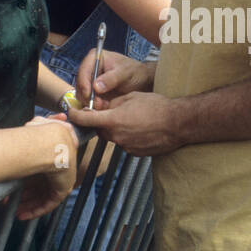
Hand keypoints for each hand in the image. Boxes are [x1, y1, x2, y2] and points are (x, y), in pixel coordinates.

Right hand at [15, 117, 77, 219]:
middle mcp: (61, 167)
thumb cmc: (39, 132)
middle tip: (12, 201)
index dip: (28, 176)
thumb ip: (47, 120)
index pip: (43, 167)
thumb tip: (60, 116)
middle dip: (26, 194)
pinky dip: (35, 210)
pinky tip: (23, 215)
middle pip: (42, 185)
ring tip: (15, 211)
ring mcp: (63, 178)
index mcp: (57, 153)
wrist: (49, 143)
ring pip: (44, 196)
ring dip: (29, 204)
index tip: (15, 183)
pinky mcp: (63, 189)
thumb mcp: (39, 123)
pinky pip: (49, 204)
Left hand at [67, 91, 181, 156]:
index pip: (85, 119)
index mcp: (113, 120)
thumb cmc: (157, 107)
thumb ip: (112, 103)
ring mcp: (126, 147)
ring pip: (113, 136)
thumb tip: (102, 106)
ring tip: (132, 119)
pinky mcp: (135, 153)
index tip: (71, 112)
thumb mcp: (131, 97)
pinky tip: (140, 129)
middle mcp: (117, 136)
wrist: (178, 123)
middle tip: (109, 112)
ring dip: (116, 128)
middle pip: (99, 129)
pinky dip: (127, 136)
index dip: (75, 115)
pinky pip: (125, 143)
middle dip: (101, 121)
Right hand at [75, 49, 153, 108]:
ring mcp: (91, 80)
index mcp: (95, 57)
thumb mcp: (125, 73)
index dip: (84, 83)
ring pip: (82, 93)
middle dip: (87, 95)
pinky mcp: (93, 91)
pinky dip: (94, 105)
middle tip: (97, 105)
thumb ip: (112, 78)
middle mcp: (90, 68)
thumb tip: (96, 86)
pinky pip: (88, 100)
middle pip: (80, 83)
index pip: (84, 70)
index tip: (89, 95)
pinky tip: (104, 107)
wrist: (141, 81)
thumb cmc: (135, 72)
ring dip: (90, 102)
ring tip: (103, 106)